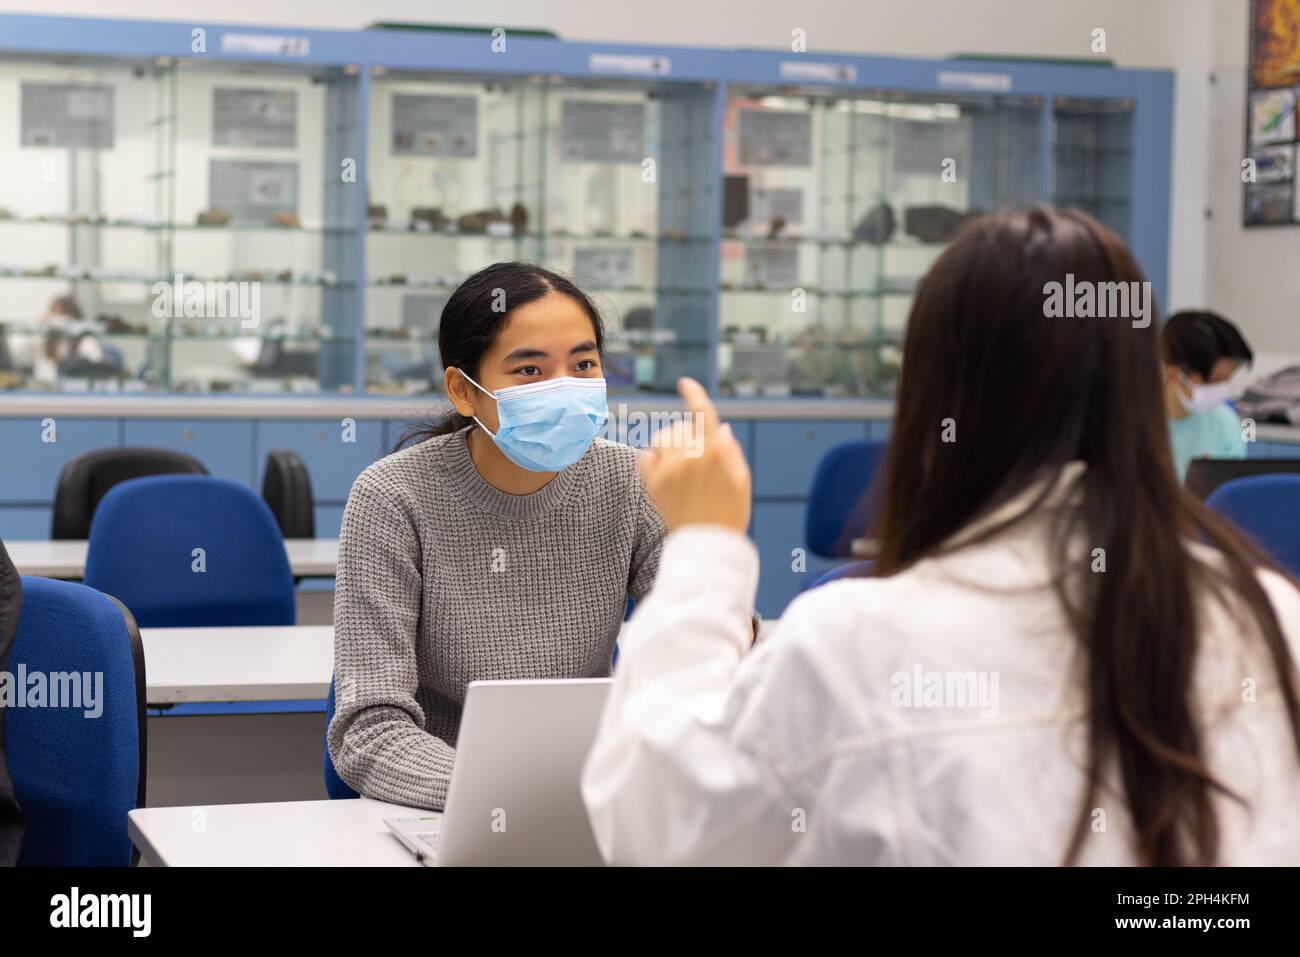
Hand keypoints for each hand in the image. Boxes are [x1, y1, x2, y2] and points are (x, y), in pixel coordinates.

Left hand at [638, 377, 751, 532]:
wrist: (707, 547)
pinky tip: (664, 474)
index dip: (693, 394)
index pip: (702, 413)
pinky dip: (653, 460)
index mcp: (715, 452)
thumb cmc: (729, 514)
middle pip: (681, 428)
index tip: (685, 383)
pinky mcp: (652, 484)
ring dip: (670, 446)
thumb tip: (722, 430)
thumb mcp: (741, 481)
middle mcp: (690, 457)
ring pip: (662, 439)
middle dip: (688, 436)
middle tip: (696, 458)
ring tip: (680, 466)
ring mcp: (669, 470)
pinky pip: (645, 457)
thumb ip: (731, 453)